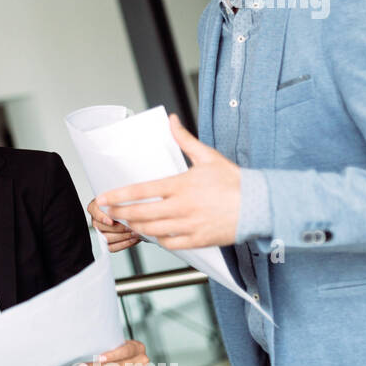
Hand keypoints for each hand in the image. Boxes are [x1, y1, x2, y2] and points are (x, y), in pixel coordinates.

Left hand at [77, 338, 149, 365]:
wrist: (119, 362)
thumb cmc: (114, 353)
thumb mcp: (111, 346)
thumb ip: (104, 348)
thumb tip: (90, 352)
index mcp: (137, 347)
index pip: (126, 351)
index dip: (112, 355)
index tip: (98, 359)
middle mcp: (143, 360)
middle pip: (123, 365)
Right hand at [87, 198, 139, 251]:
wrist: (131, 212)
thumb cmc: (125, 204)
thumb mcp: (122, 197)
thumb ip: (120, 202)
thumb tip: (125, 208)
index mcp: (96, 207)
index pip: (94, 211)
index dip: (102, 217)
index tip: (111, 221)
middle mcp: (96, 220)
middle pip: (101, 227)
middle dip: (118, 228)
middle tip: (130, 226)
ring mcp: (100, 232)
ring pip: (107, 238)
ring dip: (123, 236)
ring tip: (134, 233)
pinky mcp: (107, 243)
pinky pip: (112, 247)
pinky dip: (124, 244)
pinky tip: (133, 239)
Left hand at [95, 113, 240, 249]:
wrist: (261, 205)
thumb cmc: (235, 181)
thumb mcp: (208, 156)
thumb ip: (185, 140)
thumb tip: (172, 121)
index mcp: (181, 185)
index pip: (141, 191)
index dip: (118, 196)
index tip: (104, 198)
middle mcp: (182, 207)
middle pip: (141, 214)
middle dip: (121, 214)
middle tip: (110, 213)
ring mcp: (189, 225)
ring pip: (152, 231)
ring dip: (137, 227)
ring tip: (129, 222)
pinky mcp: (198, 240)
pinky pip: (170, 244)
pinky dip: (158, 240)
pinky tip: (155, 234)